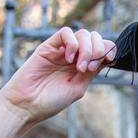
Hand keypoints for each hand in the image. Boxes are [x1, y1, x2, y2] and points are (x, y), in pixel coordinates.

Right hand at [0, 26, 115, 125]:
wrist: (27, 105)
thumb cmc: (50, 101)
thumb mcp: (77, 88)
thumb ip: (92, 72)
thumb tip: (107, 57)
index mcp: (82, 66)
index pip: (101, 48)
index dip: (109, 49)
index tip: (109, 59)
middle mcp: (74, 56)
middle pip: (94, 38)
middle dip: (98, 50)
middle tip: (89, 68)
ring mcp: (61, 50)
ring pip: (83, 34)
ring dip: (86, 49)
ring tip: (79, 67)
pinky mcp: (49, 46)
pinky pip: (65, 33)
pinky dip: (72, 43)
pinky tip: (68, 58)